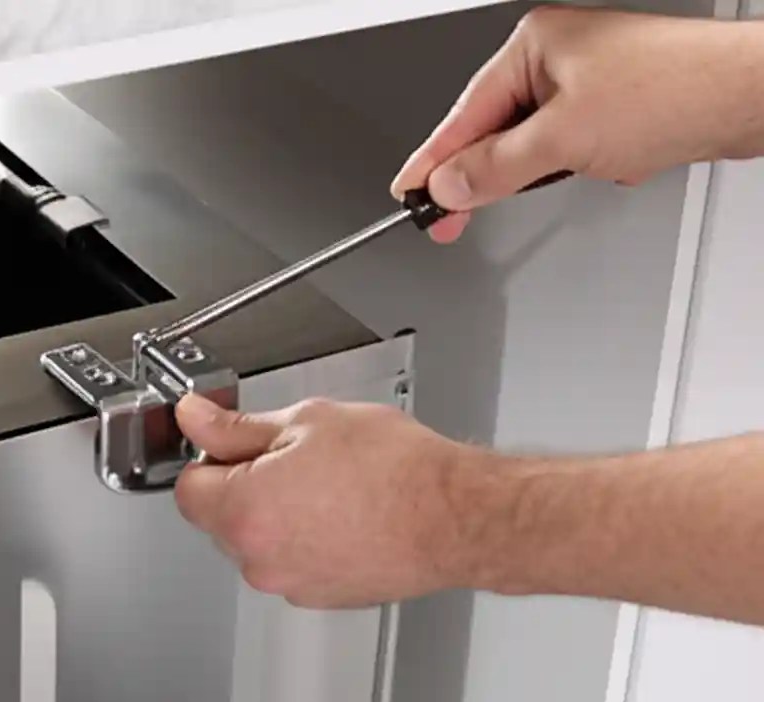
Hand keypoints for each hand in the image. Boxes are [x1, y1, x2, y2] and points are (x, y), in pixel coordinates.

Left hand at [172, 394, 486, 608]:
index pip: (188, 487)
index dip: (210, 457)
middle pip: (221, 516)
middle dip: (245, 484)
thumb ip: (236, 426)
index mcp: (243, 513)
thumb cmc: (395, 470)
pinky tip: (344, 510)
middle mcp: (260, 560)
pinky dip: (307, 537)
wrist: (457, 515)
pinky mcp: (322, 596)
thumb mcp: (307, 422)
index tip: (232, 443)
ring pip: (260, 540)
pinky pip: (294, 560)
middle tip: (293, 455)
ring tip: (328, 483)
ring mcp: (291, 584)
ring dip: (278, 512)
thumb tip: (196, 418)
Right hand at [391, 7, 763, 242]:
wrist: (752, 96)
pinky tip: (615, 162)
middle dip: (495, 171)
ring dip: (550, 168)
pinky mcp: (616, 106)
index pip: (462, 114)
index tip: (407, 194)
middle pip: (494, 130)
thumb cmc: (676, 90)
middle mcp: (557, 58)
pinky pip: (573, 146)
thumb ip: (494, 167)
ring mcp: (588, 81)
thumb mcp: (563, 139)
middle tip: (454, 219)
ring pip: (535, 143)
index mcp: (533, 46)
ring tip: (584, 166)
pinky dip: (585, 163)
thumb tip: (448, 184)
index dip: (430, 161)